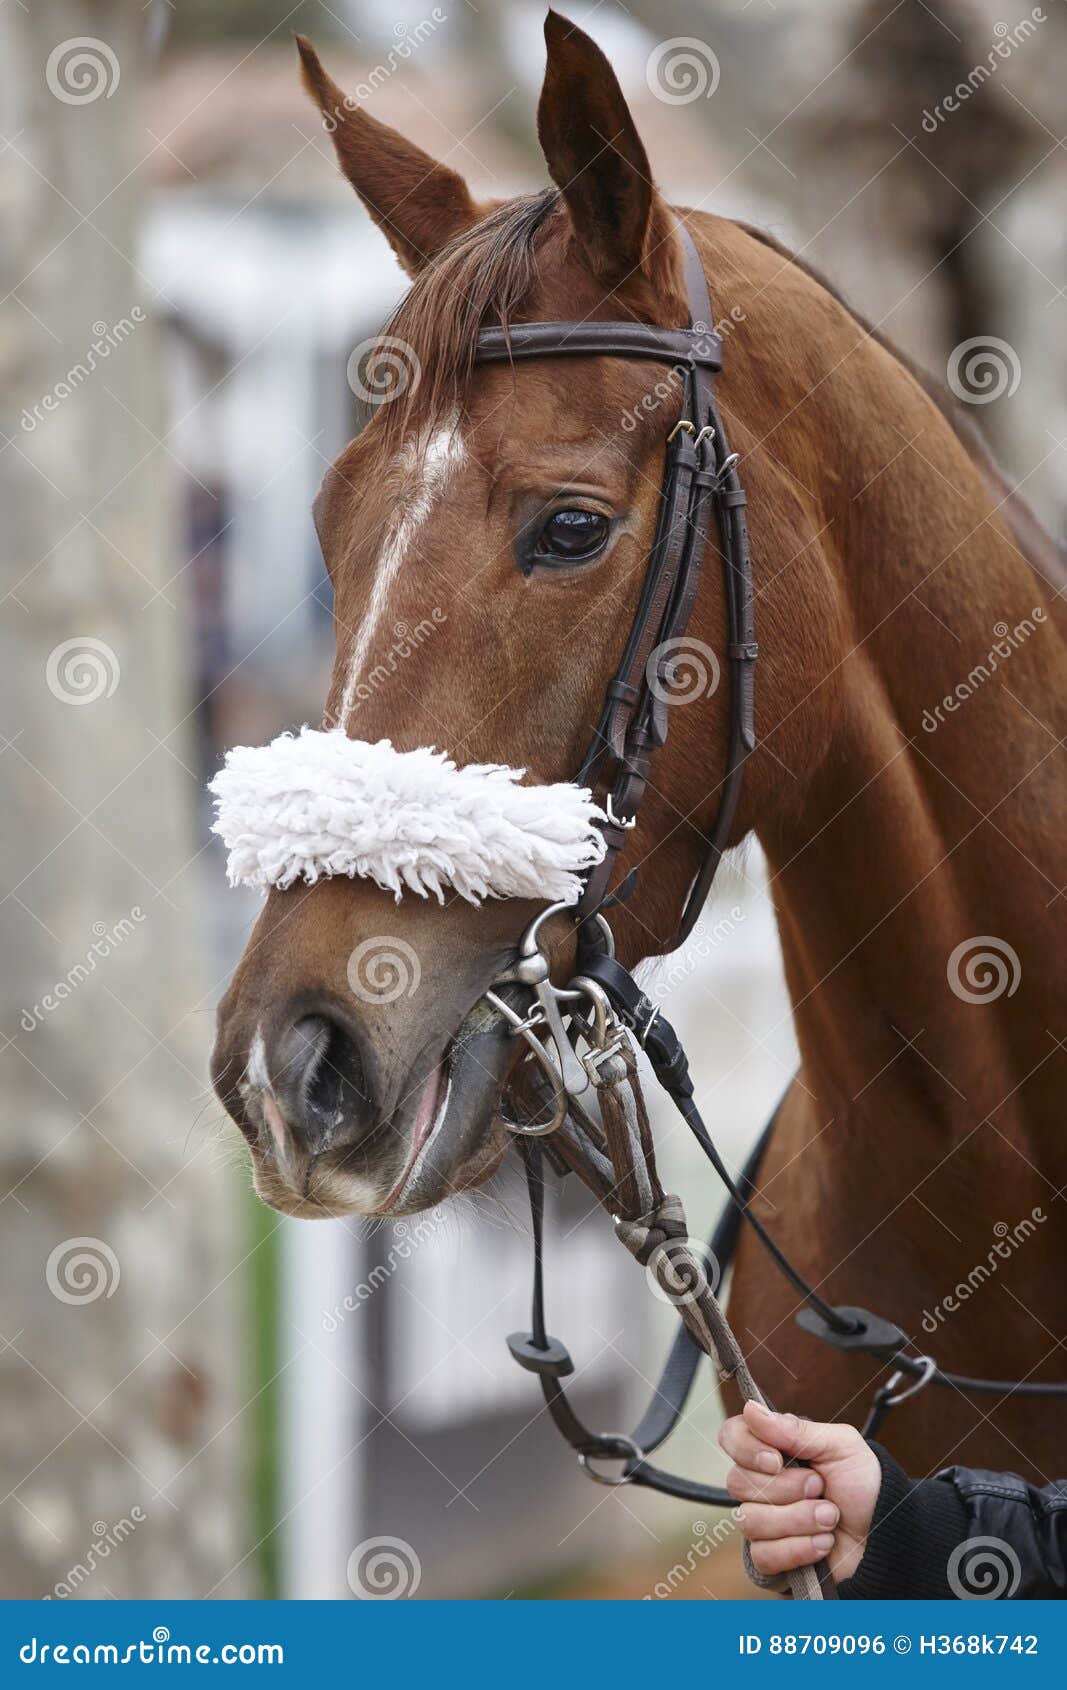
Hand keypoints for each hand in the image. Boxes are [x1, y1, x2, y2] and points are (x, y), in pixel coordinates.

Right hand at [720, 1400, 881, 1582]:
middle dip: (787, 1488)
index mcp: (773, 1449)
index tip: (776, 1460)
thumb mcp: (841, 1446)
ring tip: (830, 1517)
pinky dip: (799, 1549)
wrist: (886, 1535)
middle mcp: (761, 1483)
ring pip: (750, 1520)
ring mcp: (764, 1522)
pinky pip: (763, 1555)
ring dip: (799, 1520)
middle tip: (820, 1487)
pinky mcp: (771, 1559)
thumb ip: (796, 1431)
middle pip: (738, 1482)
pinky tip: (822, 1543)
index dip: (746, 1449)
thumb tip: (751, 1408)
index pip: (731, 1436)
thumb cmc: (865, 1485)